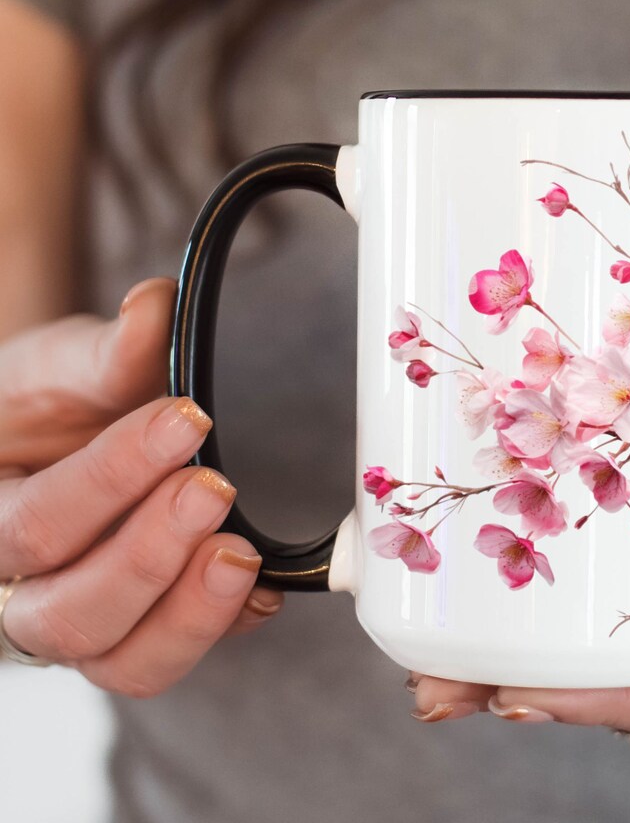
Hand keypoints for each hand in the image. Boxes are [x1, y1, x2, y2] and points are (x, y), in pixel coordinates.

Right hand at [0, 278, 282, 695]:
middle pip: (69, 614)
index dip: (111, 477)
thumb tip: (152, 309)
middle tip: (213, 491)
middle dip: (149, 553)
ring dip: (188, 612)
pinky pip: (175, 654)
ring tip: (241, 556)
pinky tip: (263, 587)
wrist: (54, 441)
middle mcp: (20, 593)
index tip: (188, 418)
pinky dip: (222, 627)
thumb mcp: (54, 368)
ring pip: (121, 662)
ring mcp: (81, 622)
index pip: (34, 526)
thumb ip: (101, 353)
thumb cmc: (43, 408)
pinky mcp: (140, 630)